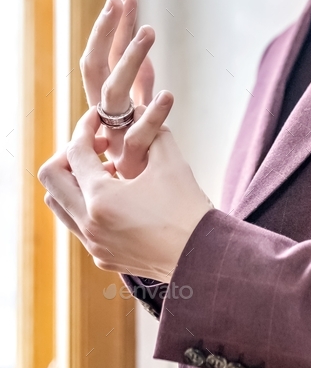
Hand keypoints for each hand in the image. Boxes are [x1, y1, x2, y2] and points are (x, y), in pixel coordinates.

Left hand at [38, 101, 212, 281]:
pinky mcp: (102, 257)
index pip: (76, 152)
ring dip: (76, 181)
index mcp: (101, 198)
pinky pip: (78, 224)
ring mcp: (93, 244)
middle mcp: (89, 223)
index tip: (99, 117)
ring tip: (108, 170)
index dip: (85, 127)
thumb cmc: (188, 209)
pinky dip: (87, 203)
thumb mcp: (171, 161)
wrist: (201, 256)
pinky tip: (119, 196)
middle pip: (52, 179)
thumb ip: (152, 130)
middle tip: (96, 145)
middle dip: (69, 154)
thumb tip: (139, 110)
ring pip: (60, 205)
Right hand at [80, 0, 155, 174]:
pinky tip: (167, 94)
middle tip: (120, 0)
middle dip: (107, 32)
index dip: (110, 28)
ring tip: (149, 31)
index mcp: (106, 108)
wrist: (140, 214)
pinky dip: (153, 115)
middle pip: (97, 67)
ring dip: (131, 60)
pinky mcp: (133, 160)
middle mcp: (105, 119)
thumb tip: (147, 62)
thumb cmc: (141, 164)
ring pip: (115, 92)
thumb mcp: (141, 119)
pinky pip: (142, 134)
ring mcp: (117, 138)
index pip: (101, 58)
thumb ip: (141, 91)